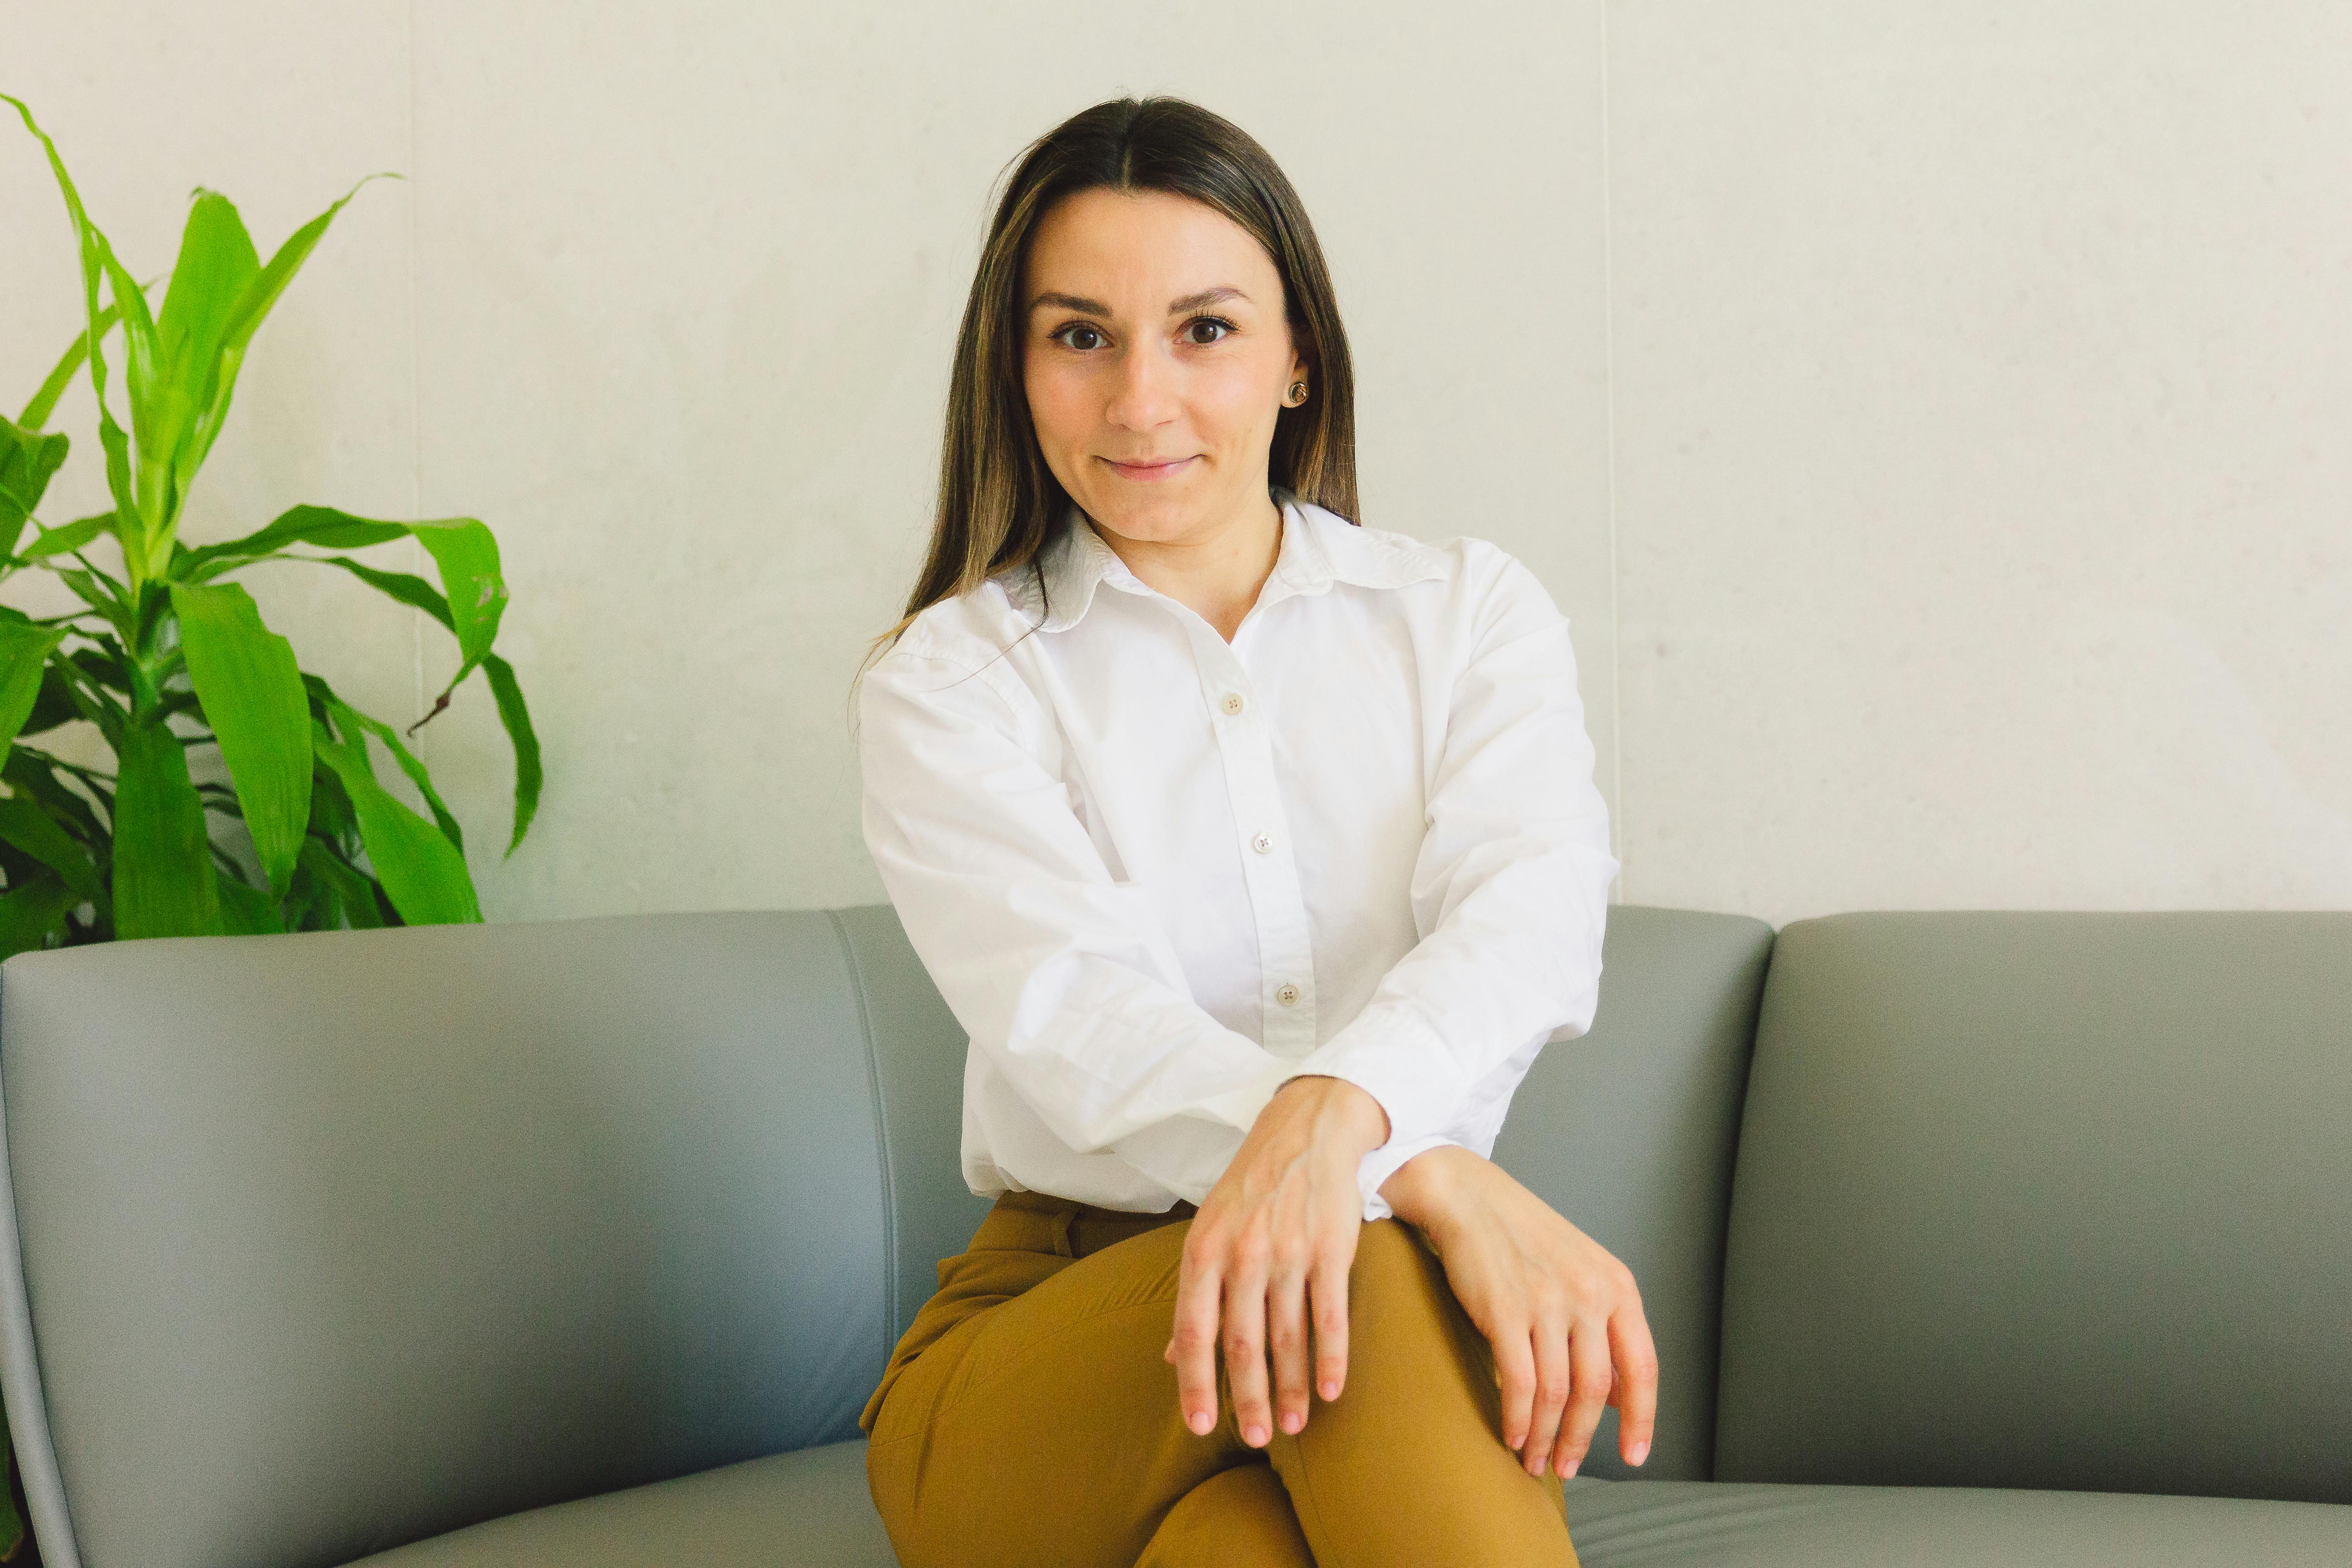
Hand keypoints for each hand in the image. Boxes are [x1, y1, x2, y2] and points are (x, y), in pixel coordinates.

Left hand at [1162, 1075, 1388, 1446]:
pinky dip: (1331, 1358)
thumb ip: (1195, 1295)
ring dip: (1292, 1387)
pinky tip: (1331, 1390)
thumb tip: (1172, 1358)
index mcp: (1202, 1250)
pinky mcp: (1330, 1248)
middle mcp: (1241, 1253)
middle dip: (1249, 1398)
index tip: (1200, 1427)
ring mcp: (1288, 1251)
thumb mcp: (1208, 1231)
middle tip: (1257, 1438)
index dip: (1195, 1383)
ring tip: (1293, 1424)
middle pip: (1242, 1342)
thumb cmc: (1250, 1189)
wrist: (1306, 1130)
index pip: (1193, 1329)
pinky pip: (1330, 1314)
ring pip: (1287, 1336)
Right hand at [1379, 1144, 1657, 1478]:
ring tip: (1533, 1458)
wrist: (1467, 1196)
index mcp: (1617, 1285)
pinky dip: (1516, 1418)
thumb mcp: (1582, 1270)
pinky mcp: (1505, 1310)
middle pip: (1596, 1390)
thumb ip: (1604, 1325)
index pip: (1642, 1366)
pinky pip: (1518, 1383)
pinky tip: (1510, 1433)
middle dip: (1581, 1440)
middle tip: (1566, 1466)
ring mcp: (1548, 1301)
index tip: (1634, 1454)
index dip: (1642, 1419)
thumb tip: (1620, 1394)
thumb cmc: (1522, 1236)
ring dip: (1544, 1437)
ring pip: (1556, 1393)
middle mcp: (1590, 1293)